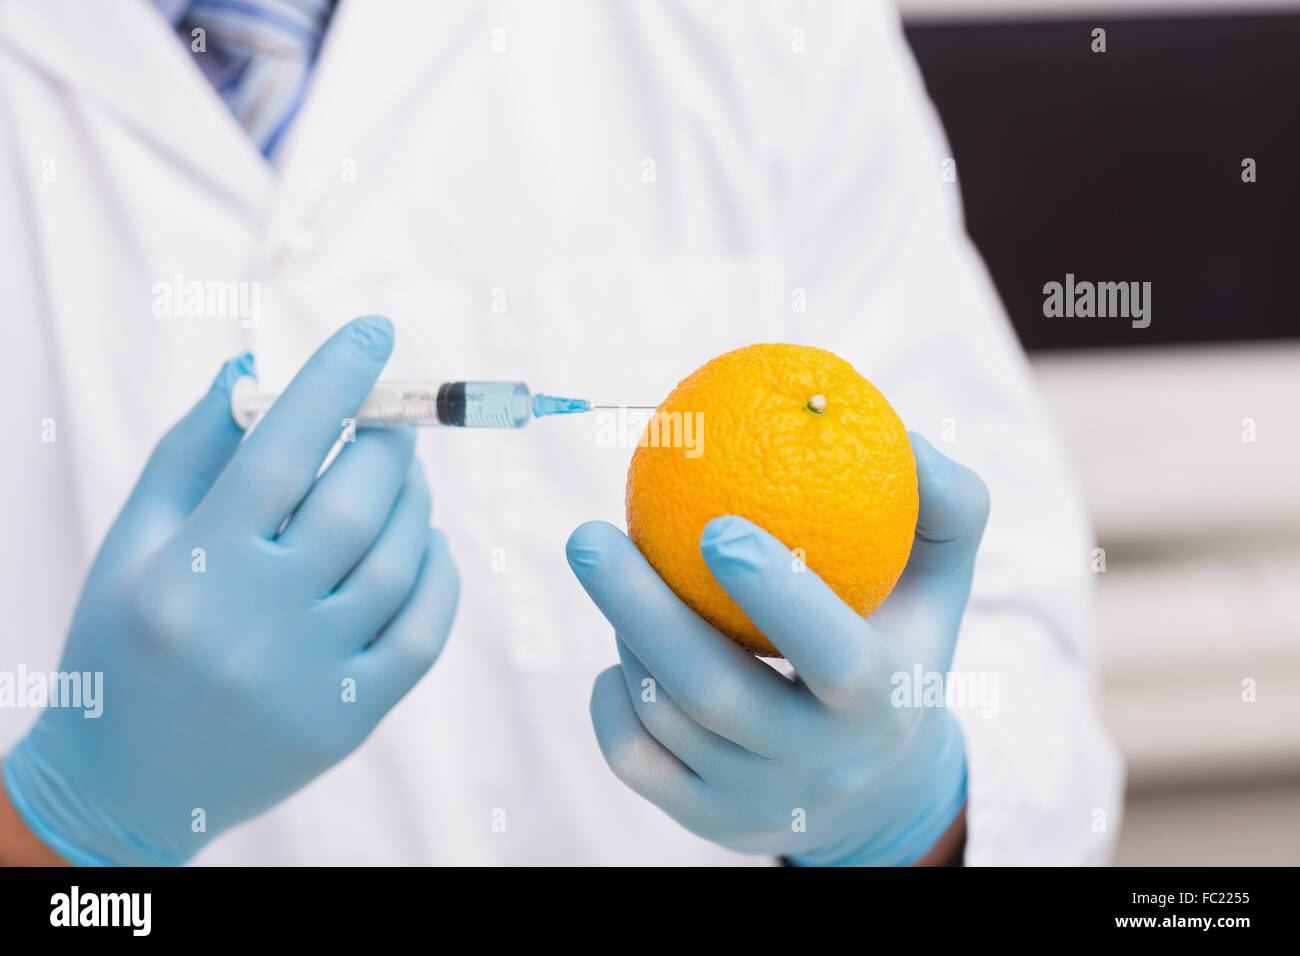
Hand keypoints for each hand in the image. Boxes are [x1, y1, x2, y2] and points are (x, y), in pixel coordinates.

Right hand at [2, 316, 458, 865]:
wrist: (124, 787)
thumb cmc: (125, 643)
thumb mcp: (133, 543)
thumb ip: (193, 450)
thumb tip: (253, 369)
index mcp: (191, 568)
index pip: (278, 452)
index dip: (334, 382)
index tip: (374, 332)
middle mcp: (254, 622)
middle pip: (355, 503)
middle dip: (388, 444)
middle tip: (393, 422)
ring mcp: (309, 677)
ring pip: (399, 560)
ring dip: (416, 501)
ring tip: (403, 477)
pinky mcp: (349, 719)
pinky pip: (425, 630)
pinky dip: (438, 573)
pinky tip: (424, 543)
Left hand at [566, 434, 986, 865]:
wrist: (878, 787)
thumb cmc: (901, 645)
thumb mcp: (941, 580)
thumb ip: (944, 503)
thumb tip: (903, 434)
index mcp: (883, 702)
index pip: (833, 656)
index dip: (777, 595)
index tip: (716, 522)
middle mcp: (820, 765)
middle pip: (713, 694)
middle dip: (639, 610)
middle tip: (589, 534)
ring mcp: (756, 802)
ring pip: (662, 716)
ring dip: (625, 634)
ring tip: (613, 569)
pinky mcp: (705, 820)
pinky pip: (629, 756)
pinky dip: (610, 695)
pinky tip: (622, 649)